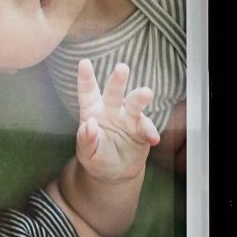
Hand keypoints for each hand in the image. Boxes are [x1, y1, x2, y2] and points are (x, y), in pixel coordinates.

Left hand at [74, 59, 159, 184]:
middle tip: (122, 68)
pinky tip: (152, 138)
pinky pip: (147, 128)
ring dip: (140, 97)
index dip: (86, 78)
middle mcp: (111, 109)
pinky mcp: (142, 130)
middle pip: (114, 92)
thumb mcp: (86, 154)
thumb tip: (90, 124)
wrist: (116, 173)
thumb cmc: (97, 158)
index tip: (84, 63)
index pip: (88, 93)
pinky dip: (150, 132)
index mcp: (93, 111)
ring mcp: (128, 118)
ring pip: (134, 104)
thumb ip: (86, 140)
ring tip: (146, 94)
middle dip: (118, 80)